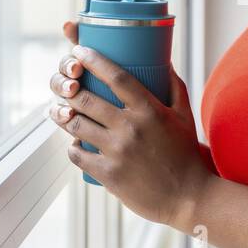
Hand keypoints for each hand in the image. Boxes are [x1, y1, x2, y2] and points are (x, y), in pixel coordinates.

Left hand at [48, 21, 207, 228]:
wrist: (188, 198)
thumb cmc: (185, 154)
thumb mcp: (184, 116)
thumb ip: (174, 86)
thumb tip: (164, 60)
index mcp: (150, 110)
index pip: (116, 76)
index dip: (93, 60)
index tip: (79, 49)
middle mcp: (131, 127)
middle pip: (87, 98)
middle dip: (68, 88)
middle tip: (64, 84)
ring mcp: (118, 151)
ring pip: (76, 125)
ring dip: (62, 115)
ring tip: (59, 111)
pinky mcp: (108, 174)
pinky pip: (77, 154)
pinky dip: (72, 147)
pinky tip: (73, 143)